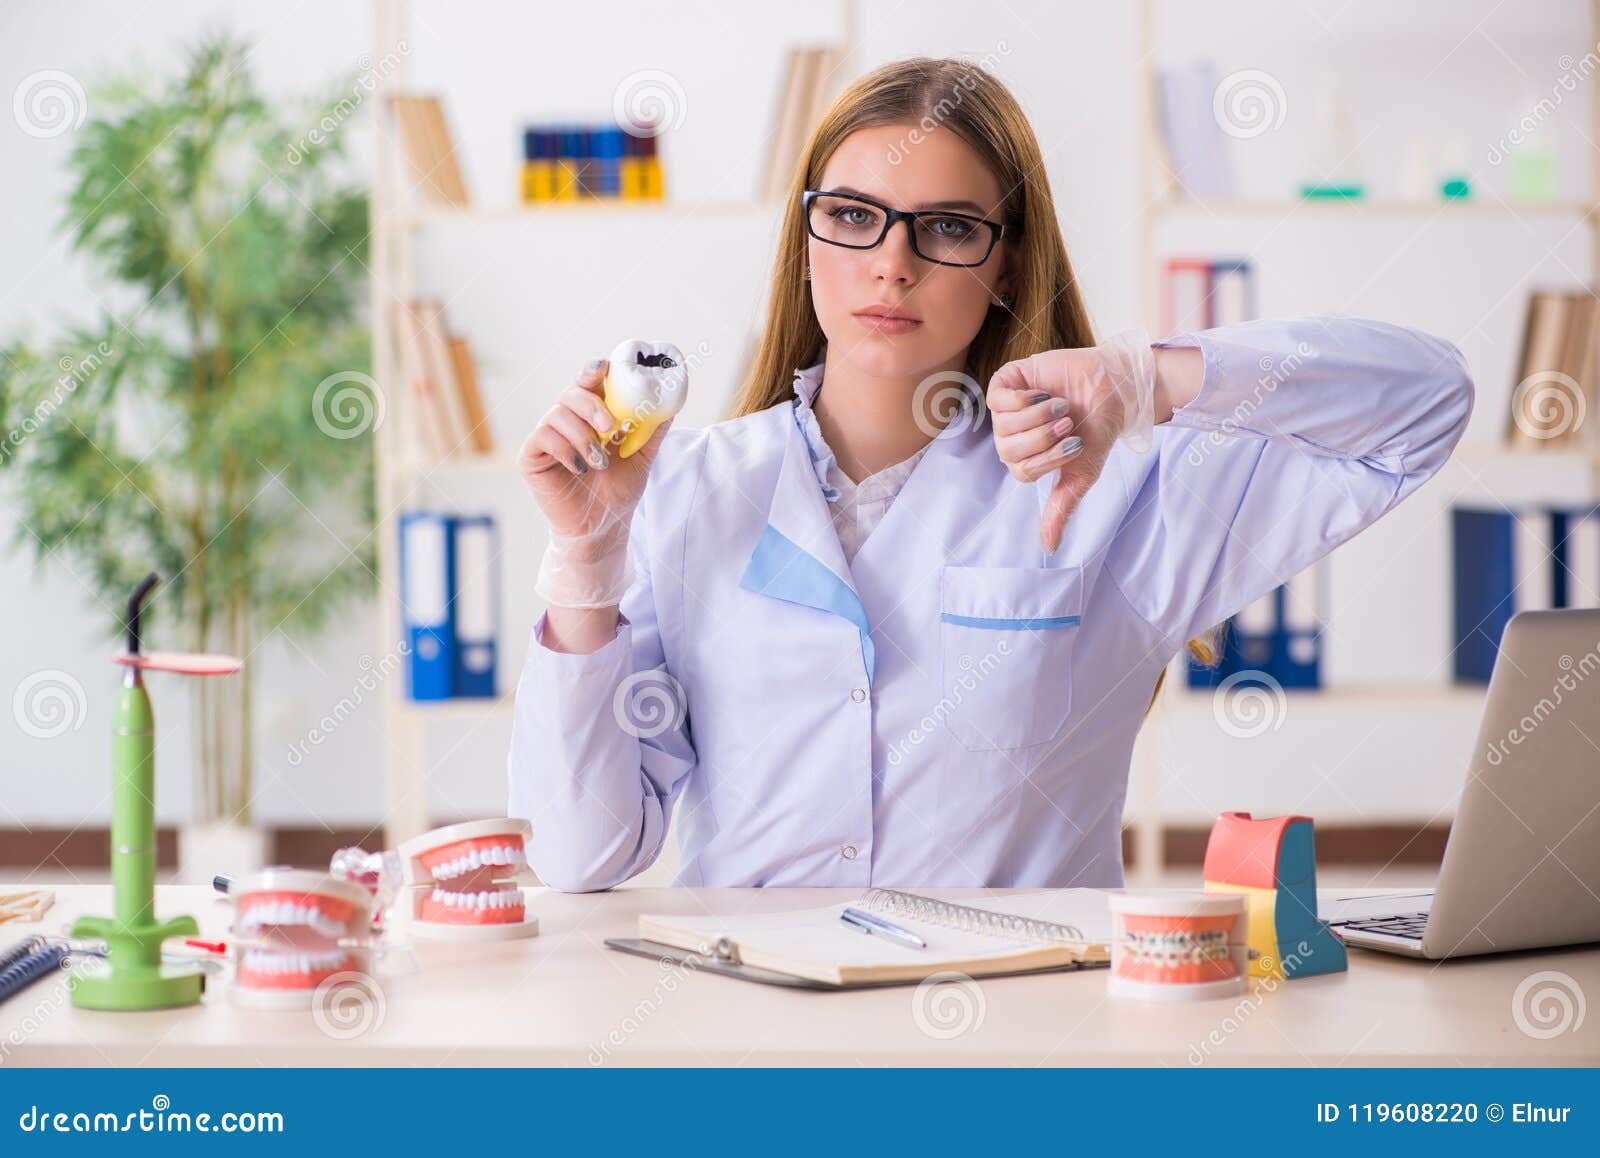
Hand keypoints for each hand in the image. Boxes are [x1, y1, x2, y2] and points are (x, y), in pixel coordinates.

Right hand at [519, 358, 672, 539]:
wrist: (602, 527)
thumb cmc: (617, 491)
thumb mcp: (642, 457)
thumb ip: (652, 431)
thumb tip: (671, 404)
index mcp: (590, 415)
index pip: (588, 383)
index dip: (594, 370)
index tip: (605, 367)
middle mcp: (567, 421)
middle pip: (571, 392)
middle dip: (592, 405)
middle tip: (611, 427)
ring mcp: (547, 437)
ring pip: (557, 414)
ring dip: (583, 436)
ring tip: (600, 462)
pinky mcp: (531, 456)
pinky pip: (542, 437)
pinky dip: (565, 450)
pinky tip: (579, 468)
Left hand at [987, 347, 1132, 552]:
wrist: (1113, 389)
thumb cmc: (1096, 431)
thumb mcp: (1081, 473)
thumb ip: (1062, 508)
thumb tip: (1049, 548)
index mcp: (1024, 460)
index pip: (1022, 470)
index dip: (1050, 458)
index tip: (1075, 445)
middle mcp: (1011, 436)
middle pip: (1008, 450)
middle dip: (1044, 437)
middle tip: (1067, 424)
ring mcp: (1006, 409)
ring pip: (1003, 424)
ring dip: (1039, 415)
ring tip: (1061, 406)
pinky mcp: (1007, 382)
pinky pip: (997, 398)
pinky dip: (1025, 398)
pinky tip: (1045, 393)